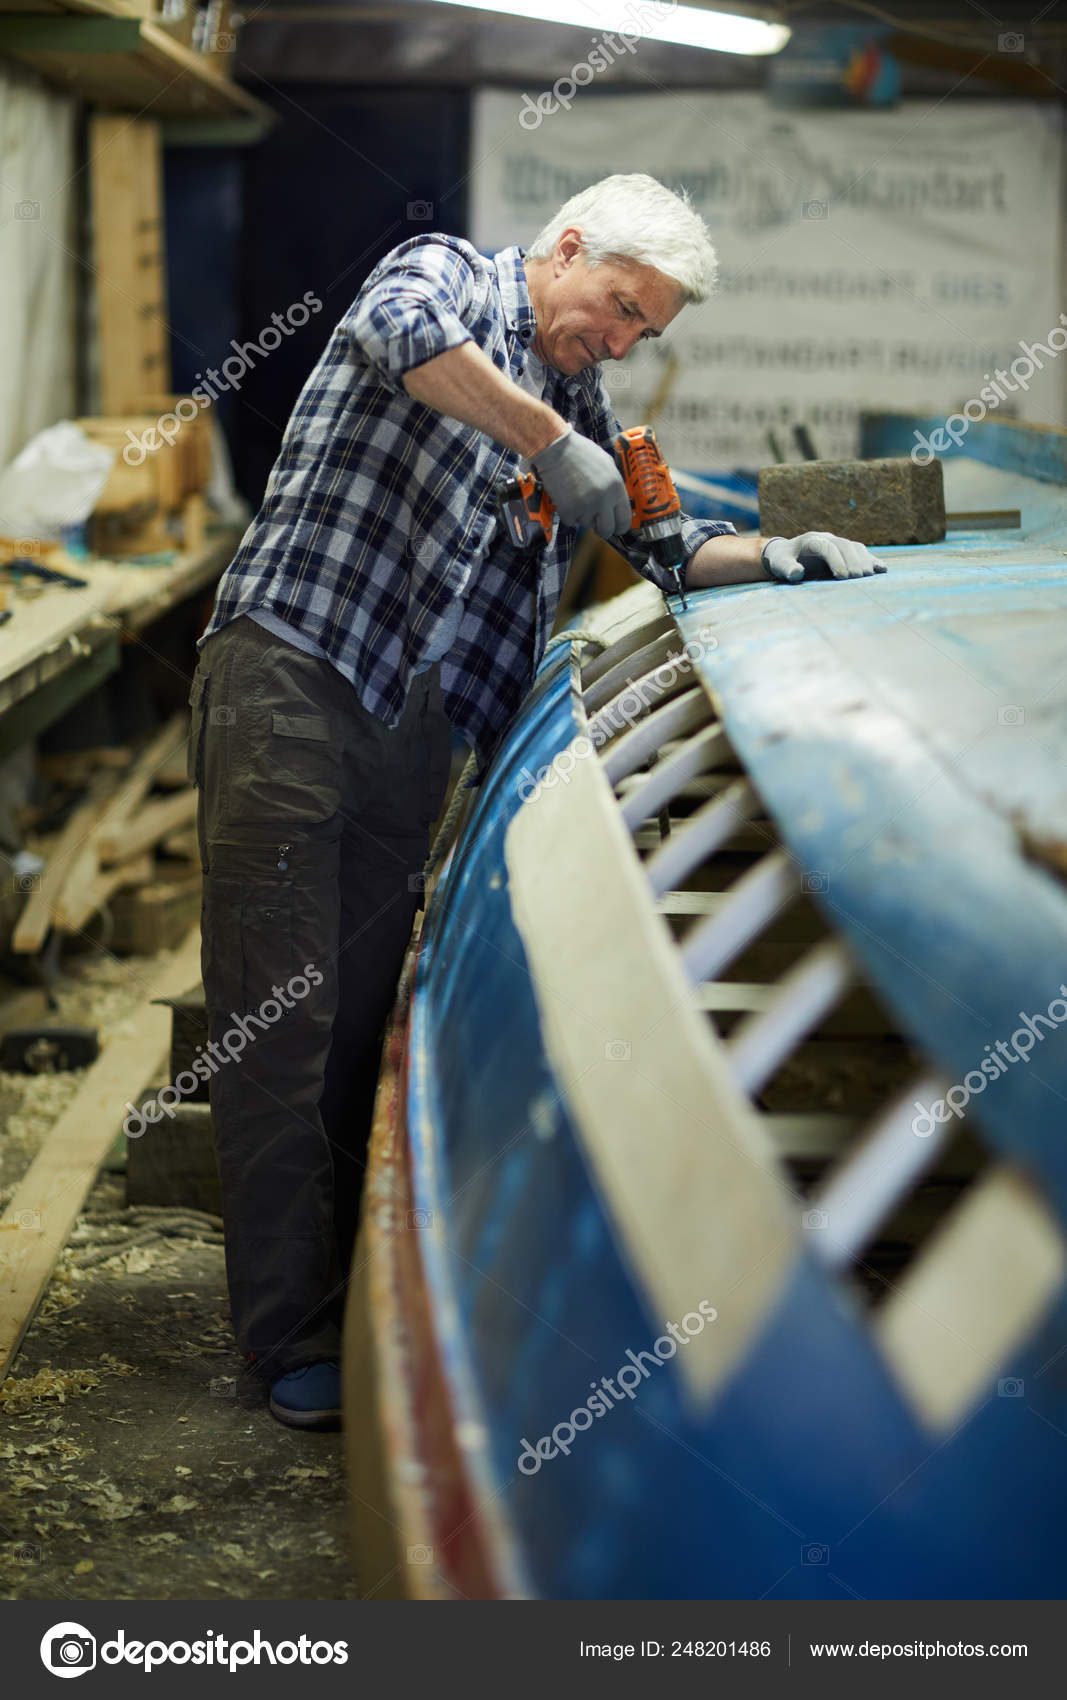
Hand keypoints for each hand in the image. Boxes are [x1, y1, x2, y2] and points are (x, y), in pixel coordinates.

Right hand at [531, 426, 631, 537]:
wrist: (556, 449)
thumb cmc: (580, 453)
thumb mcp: (607, 465)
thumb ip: (614, 486)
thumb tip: (617, 504)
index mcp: (616, 487)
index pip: (624, 519)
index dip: (620, 527)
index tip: (616, 529)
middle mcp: (603, 499)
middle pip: (607, 530)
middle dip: (602, 529)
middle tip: (596, 523)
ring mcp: (585, 506)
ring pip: (587, 525)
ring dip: (582, 516)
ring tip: (577, 497)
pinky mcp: (568, 510)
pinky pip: (571, 522)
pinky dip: (568, 514)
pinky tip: (567, 498)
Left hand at [761, 532, 886, 583]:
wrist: (787, 553)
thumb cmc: (783, 561)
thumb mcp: (779, 565)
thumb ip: (787, 569)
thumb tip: (796, 573)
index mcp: (810, 540)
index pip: (826, 546)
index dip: (836, 560)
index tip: (842, 577)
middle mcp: (826, 538)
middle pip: (844, 545)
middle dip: (852, 561)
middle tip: (858, 578)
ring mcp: (837, 542)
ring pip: (854, 547)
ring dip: (864, 560)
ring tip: (868, 576)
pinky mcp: (845, 550)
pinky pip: (861, 552)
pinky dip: (871, 560)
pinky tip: (882, 569)